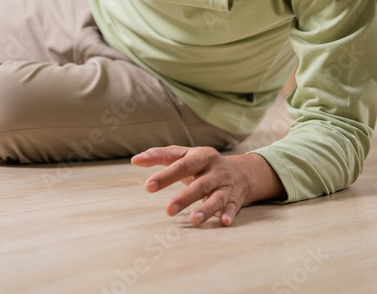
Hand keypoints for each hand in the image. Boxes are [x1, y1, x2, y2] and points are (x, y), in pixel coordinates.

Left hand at [131, 147, 283, 226]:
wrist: (242, 171)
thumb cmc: (202, 163)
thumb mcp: (183, 154)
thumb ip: (159, 156)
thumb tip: (134, 160)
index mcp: (201, 156)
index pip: (181, 165)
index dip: (165, 176)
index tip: (148, 187)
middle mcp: (215, 171)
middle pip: (200, 184)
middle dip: (185, 197)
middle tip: (168, 210)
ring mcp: (226, 185)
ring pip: (217, 198)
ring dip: (206, 209)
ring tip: (193, 220)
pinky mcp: (235, 199)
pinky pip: (232, 207)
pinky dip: (229, 214)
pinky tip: (224, 222)